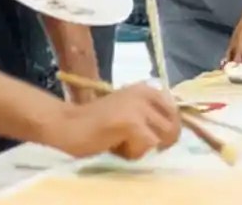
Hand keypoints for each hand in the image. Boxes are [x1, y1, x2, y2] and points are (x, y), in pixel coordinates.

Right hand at [44, 83, 180, 159]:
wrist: (66, 125)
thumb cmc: (96, 123)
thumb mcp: (129, 111)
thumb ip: (150, 115)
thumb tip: (174, 131)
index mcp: (147, 89)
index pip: (176, 112)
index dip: (168, 130)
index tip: (150, 137)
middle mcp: (146, 93)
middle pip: (174, 126)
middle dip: (158, 141)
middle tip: (135, 143)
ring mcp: (139, 106)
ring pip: (162, 137)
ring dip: (144, 147)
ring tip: (122, 143)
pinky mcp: (131, 122)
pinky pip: (148, 145)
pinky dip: (133, 152)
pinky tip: (115, 146)